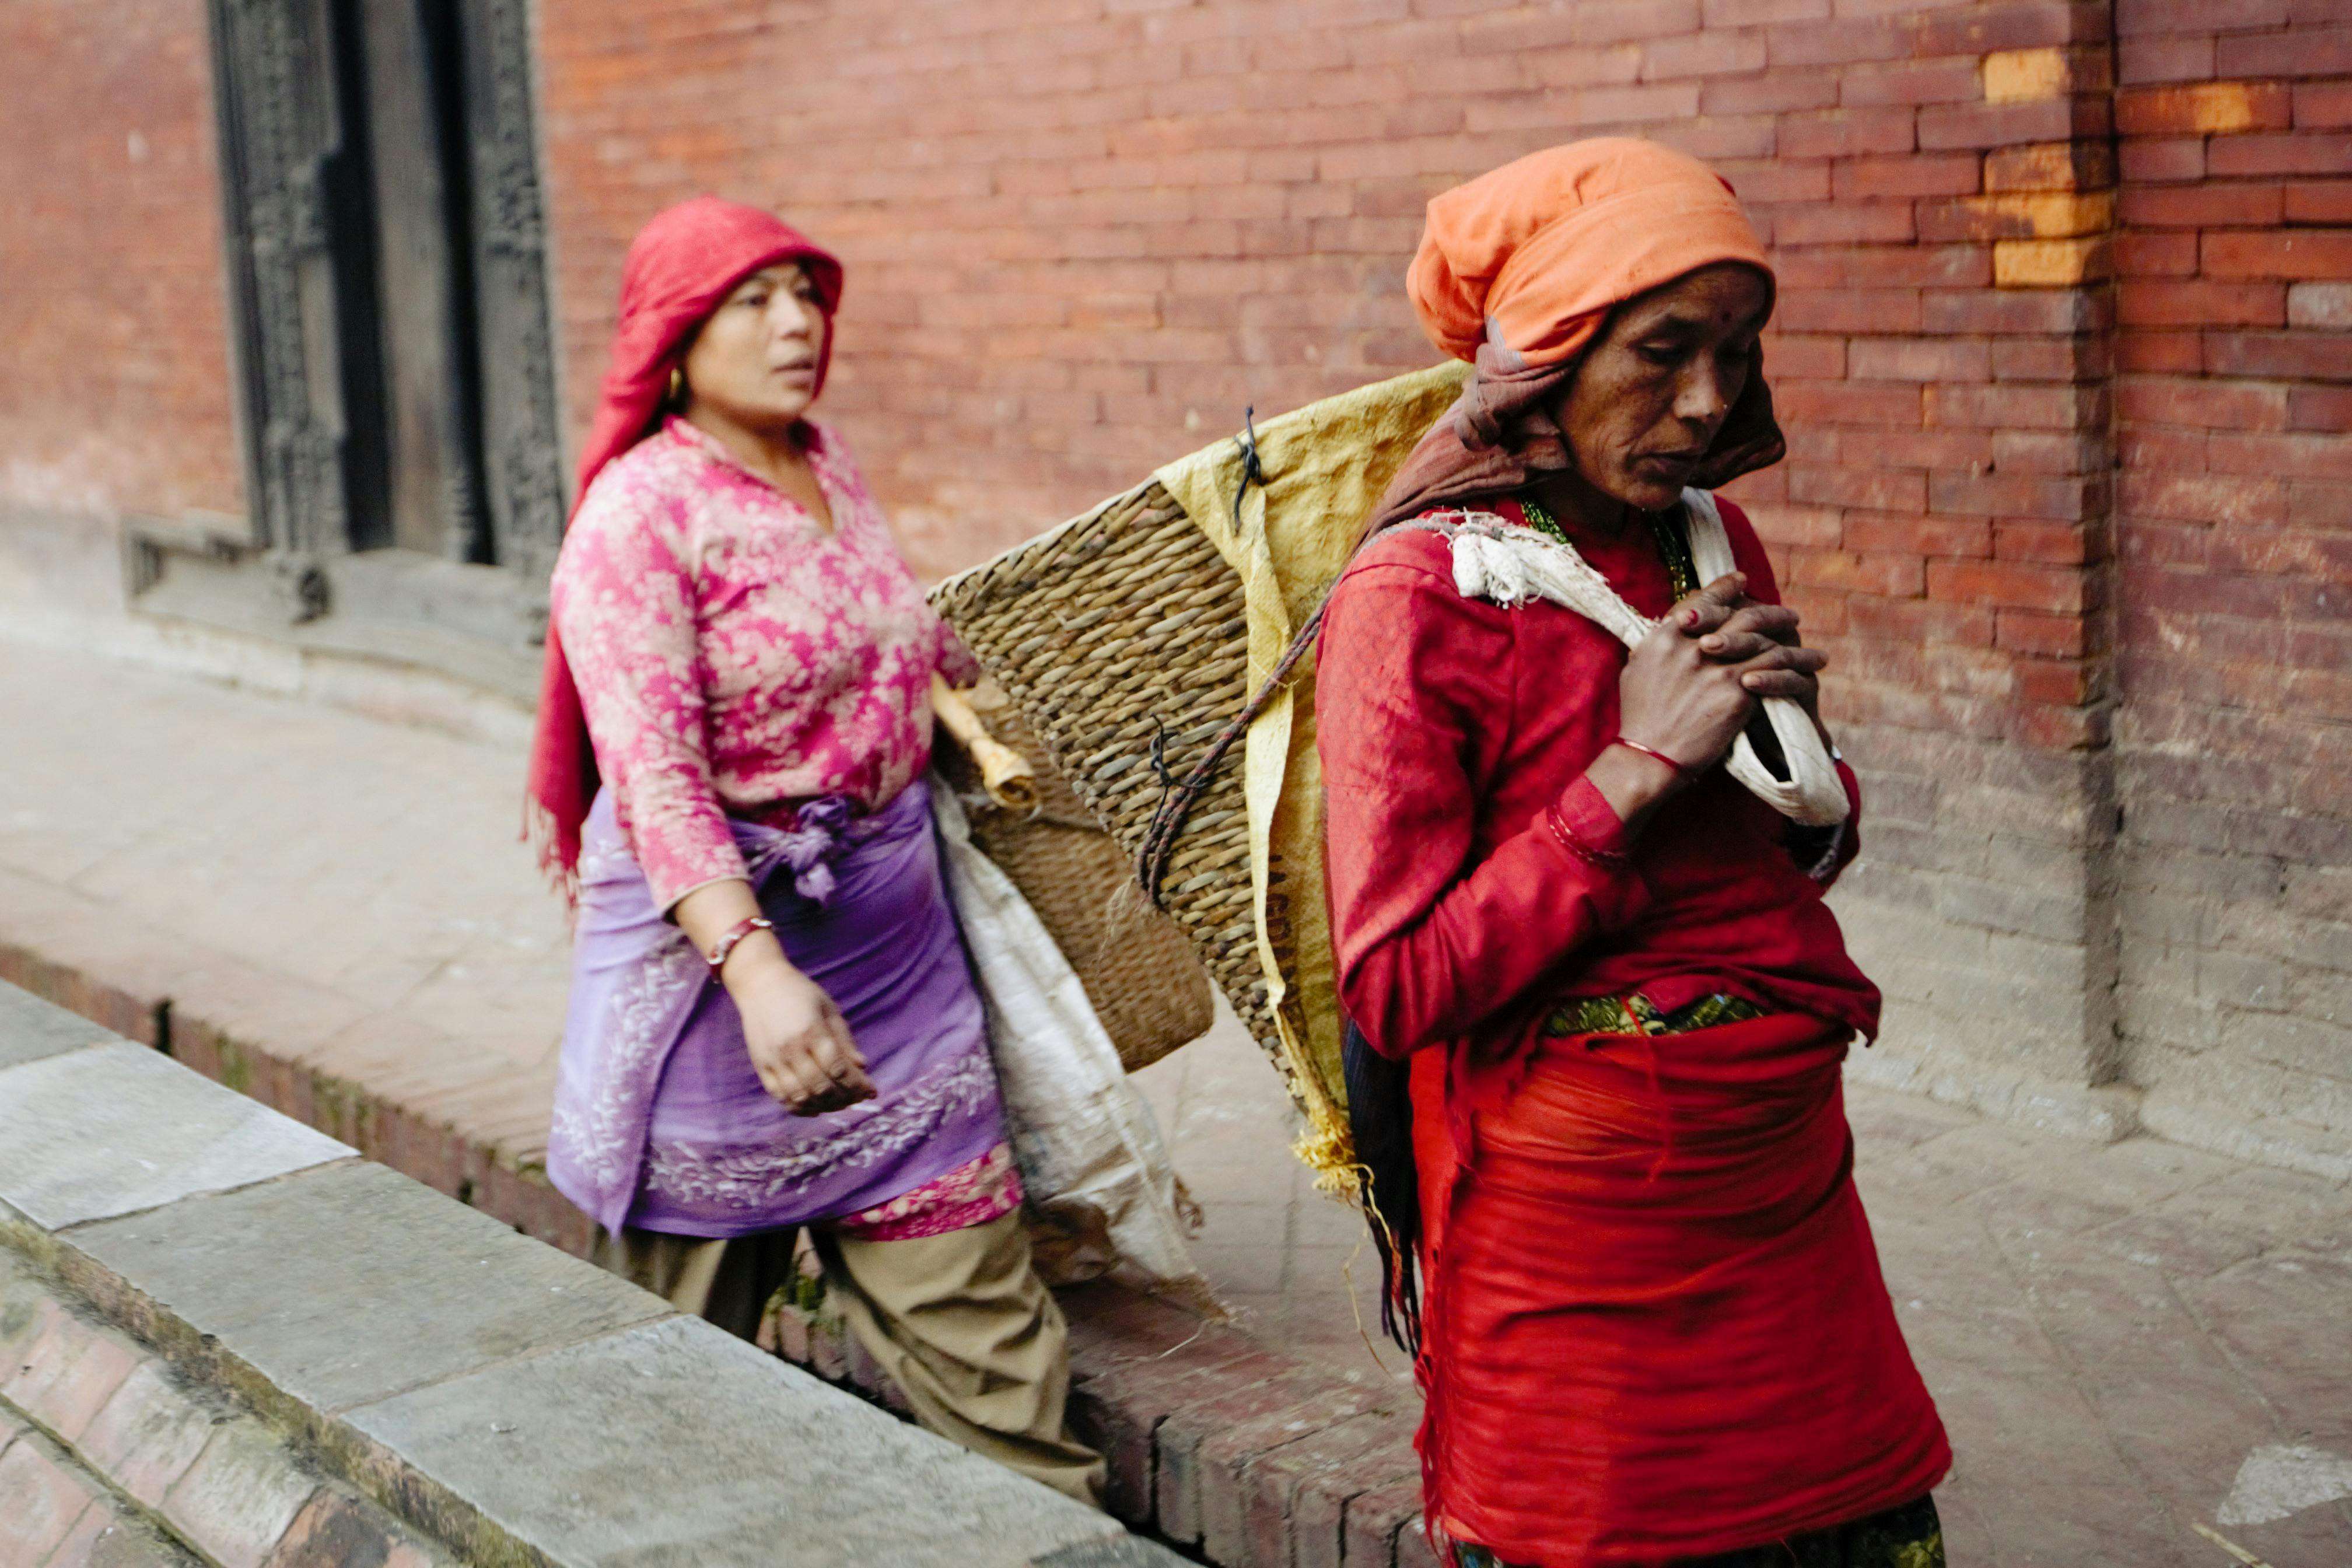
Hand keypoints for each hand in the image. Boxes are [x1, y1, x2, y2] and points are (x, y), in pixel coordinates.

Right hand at [732, 961, 874, 1115]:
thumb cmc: (800, 993)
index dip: (858, 1085)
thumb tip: (863, 1067)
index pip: (838, 1069)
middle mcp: (791, 1048)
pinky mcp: (761, 1066)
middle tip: (857, 1098)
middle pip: (821, 1087)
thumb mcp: (829, 1009)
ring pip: (801, 1097)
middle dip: (845, 1098)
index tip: (871, 1091)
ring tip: (839, 1103)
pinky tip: (815, 1107)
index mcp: (811, 1031)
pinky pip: (780, 1096)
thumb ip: (845, 1040)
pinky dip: (799, 1108)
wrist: (760, 983)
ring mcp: (773, 1060)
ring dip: (824, 1106)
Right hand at [1618, 573, 1825, 770]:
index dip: (1724, 588)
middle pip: (1738, 614)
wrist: (1650, 757)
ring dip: (1786, 630)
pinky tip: (1809, 664)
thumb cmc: (1639, 718)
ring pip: (1762, 638)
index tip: (1741, 581)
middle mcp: (1692, 647)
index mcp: (1665, 637)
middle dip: (1766, 608)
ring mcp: (1716, 669)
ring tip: (1800, 630)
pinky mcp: (1736, 693)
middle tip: (1784, 610)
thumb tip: (1675, 626)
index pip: (1701, 600)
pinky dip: (1794, 663)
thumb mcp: (1637, 669)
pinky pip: (1774, 669)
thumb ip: (1659, 644)